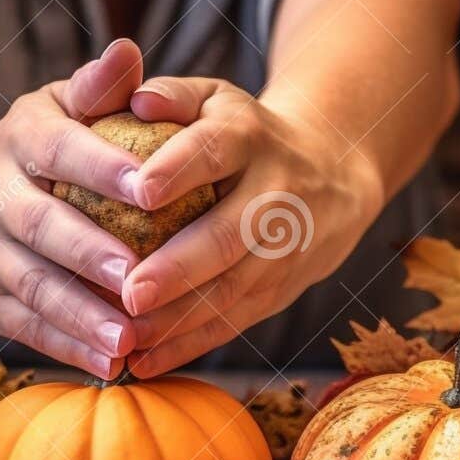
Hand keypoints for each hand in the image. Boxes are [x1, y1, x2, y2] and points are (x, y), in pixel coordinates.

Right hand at [0, 40, 148, 376]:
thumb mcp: (50, 107)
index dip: (102, 167)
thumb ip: (96, 87)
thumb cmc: (26, 148)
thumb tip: (131, 53)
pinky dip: (64, 347)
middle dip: (87, 253)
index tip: (150, 187)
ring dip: (77, 317)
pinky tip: (107, 366)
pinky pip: (23, 325)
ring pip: (30, 285)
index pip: (62, 150)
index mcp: (19, 140)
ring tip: (126, 341)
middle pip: (40, 226)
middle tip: (137, 276)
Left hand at [119, 78, 385, 377]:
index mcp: (250, 137)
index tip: (138, 191)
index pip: (214, 151)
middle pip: (228, 235)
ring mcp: (282, 250)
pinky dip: (188, 347)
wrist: (332, 176)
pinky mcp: (278, 292)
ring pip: (231, 290)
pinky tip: (143, 364)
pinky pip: (232, 324)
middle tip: (130, 292)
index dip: (179, 169)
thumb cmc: (242, 133)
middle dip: (180, 268)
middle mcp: (275, 194)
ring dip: (179, 320)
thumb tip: (138, 96)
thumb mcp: (216, 100)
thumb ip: (174, 95)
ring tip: (127, 336)